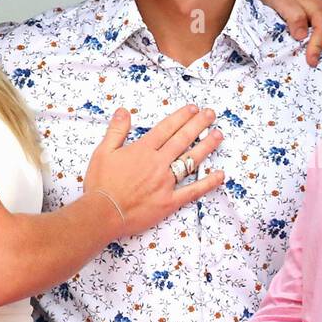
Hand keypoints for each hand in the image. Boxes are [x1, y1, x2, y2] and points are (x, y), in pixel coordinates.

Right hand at [84, 105, 224, 237]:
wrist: (102, 214)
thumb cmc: (100, 184)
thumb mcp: (103, 152)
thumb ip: (116, 130)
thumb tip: (124, 110)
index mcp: (143, 150)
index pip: (166, 128)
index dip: (181, 117)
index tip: (193, 108)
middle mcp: (158, 163)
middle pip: (183, 140)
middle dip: (199, 124)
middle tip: (211, 114)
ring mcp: (166, 182)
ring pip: (191, 160)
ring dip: (207, 146)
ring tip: (219, 135)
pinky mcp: (170, 201)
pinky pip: (193, 191)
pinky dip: (208, 183)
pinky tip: (220, 175)